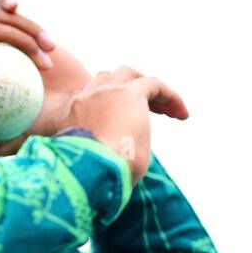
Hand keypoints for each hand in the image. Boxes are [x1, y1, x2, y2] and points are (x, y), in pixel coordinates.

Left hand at [0, 0, 93, 162]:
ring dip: (24, 39)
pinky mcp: (17, 26)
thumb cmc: (46, 127)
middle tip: (39, 67)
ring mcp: (1, 43)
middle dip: (5, 48)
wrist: (77, 104)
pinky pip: (6, 10)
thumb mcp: (14, 144)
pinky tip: (13, 4)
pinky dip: (7, 4)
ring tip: (47, 62)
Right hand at [57, 66, 189, 184]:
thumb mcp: (91, 162)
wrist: (89, 170)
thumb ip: (101, 151)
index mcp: (70, 116)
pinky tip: (181, 115)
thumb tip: (124, 159)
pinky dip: (169, 96)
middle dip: (127, 89)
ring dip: (148, 89)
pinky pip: (153, 84)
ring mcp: (105, 92)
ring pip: (129, 76)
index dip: (110, 106)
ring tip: (169, 111)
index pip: (90, 99)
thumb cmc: (92, 176)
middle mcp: (84, 99)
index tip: (127, 124)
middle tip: (148, 110)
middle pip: (107, 79)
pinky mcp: (129, 93)